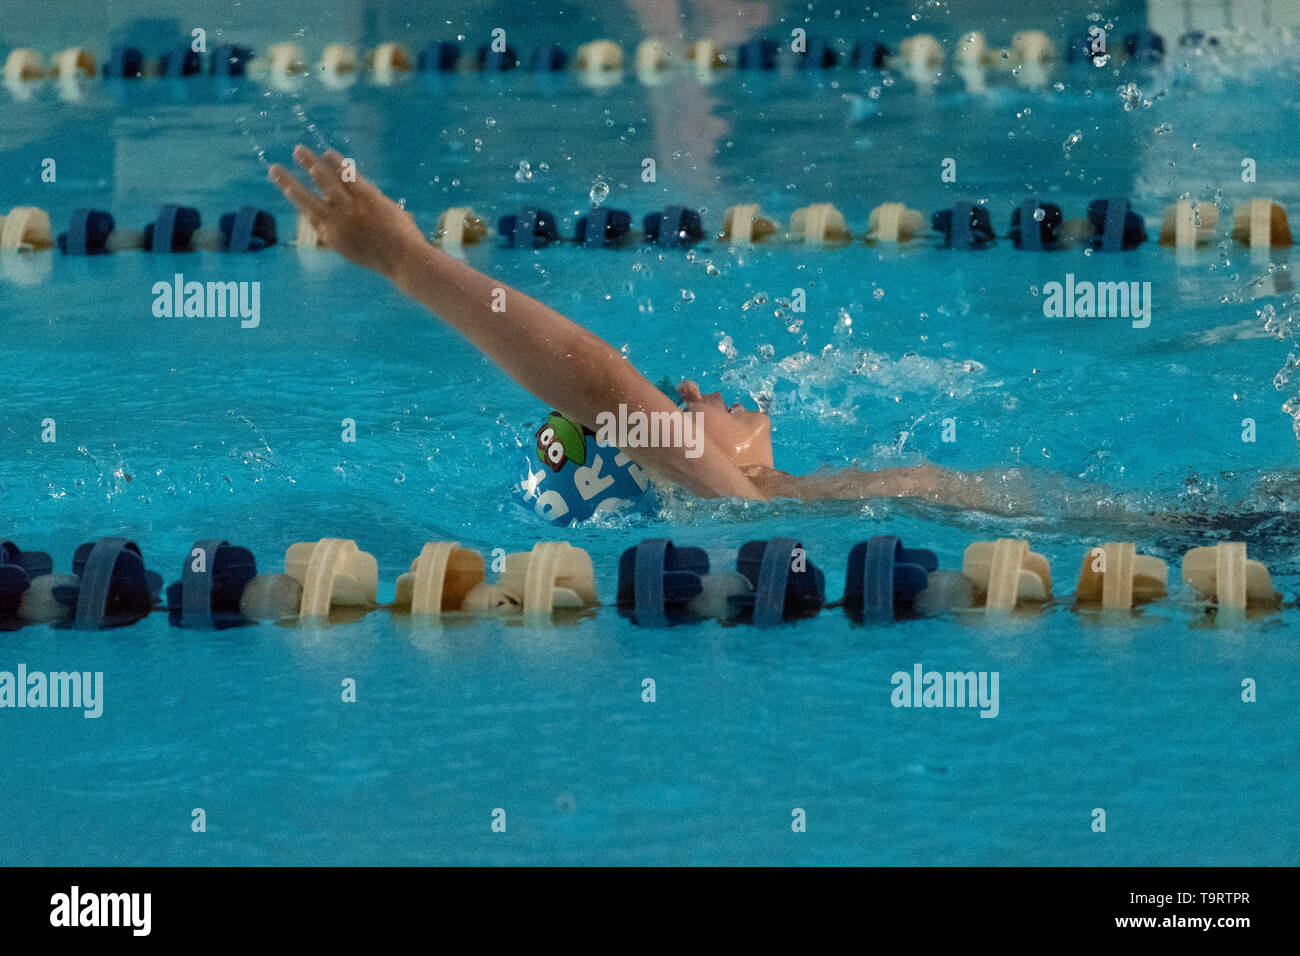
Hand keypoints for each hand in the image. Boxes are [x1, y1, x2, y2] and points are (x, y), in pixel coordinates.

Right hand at [268, 145, 426, 277]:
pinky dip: (336, 162)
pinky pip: (347, 174)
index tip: (287, 188)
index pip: (308, 214)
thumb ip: (338, 237)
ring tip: (298, 150)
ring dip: (309, 162)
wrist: (403, 259)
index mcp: (330, 236)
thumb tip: (322, 222)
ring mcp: (349, 206)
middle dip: (286, 181)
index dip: (297, 200)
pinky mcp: (365, 195)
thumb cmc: (383, 258)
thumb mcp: (352, 252)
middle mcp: (334, 219)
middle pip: (304, 196)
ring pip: (323, 179)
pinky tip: (327, 153)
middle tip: (273, 169)